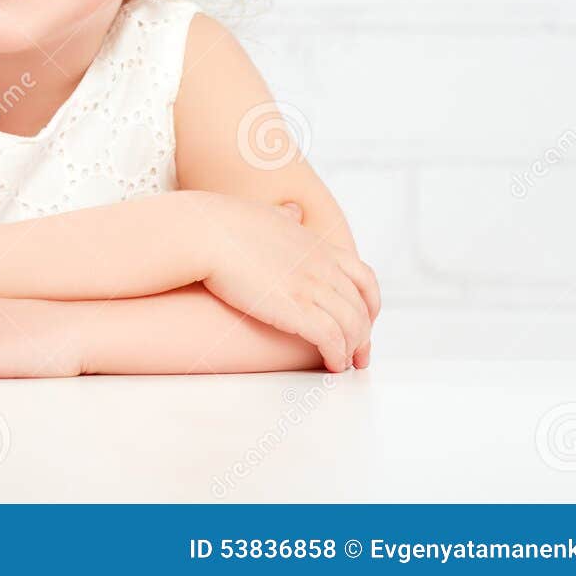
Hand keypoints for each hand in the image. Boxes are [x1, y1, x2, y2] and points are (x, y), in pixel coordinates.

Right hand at [197, 197, 380, 372]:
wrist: (207, 234)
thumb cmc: (224, 224)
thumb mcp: (267, 214)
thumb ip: (284, 217)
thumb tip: (292, 211)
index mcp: (318, 246)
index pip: (363, 278)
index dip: (369, 303)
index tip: (364, 319)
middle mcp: (322, 267)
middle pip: (361, 307)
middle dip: (364, 334)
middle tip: (359, 353)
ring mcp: (312, 287)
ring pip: (352, 326)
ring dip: (352, 349)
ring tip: (343, 363)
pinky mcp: (297, 309)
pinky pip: (332, 339)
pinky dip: (337, 355)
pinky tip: (330, 364)